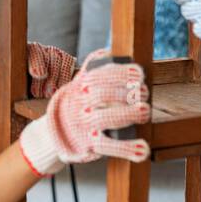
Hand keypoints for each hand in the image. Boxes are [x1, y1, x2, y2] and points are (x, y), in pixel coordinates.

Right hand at [18, 49, 150, 175]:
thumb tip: (108, 52)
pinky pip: (108, 146)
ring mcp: (84, 125)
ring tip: (145, 111)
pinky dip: (127, 148)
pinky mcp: (89, 145)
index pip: (99, 76)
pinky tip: (143, 149)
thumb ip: (92, 68)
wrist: (56, 132)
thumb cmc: (78, 103)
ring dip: (127, 114)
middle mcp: (80, 105)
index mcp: (79, 86)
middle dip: (126, 92)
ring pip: (104, 119)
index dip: (121, 73)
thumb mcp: (79, 83)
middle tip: (143, 93)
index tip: (139, 74)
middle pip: (102, 95)